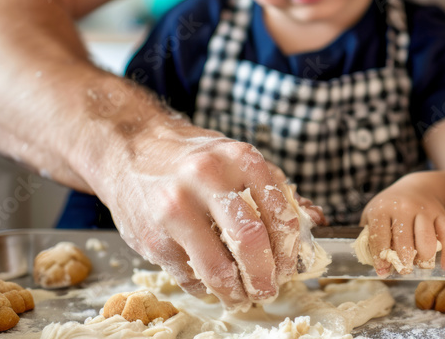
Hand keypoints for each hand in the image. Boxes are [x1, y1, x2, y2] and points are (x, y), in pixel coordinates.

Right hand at [89, 124, 321, 308]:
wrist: (129, 149)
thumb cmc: (192, 158)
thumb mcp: (236, 159)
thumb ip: (275, 189)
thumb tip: (314, 219)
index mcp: (237, 158)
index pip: (278, 210)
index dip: (289, 246)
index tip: (290, 262)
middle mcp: (205, 179)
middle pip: (249, 241)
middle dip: (266, 275)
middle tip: (270, 287)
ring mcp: (175, 209)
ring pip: (217, 269)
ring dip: (237, 292)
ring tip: (243, 296)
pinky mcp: (152, 237)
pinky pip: (189, 277)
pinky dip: (206, 287)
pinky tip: (211, 283)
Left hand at [359, 172, 444, 275]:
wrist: (416, 187)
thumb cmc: (390, 207)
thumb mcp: (373, 214)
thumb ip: (368, 237)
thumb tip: (373, 264)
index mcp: (383, 208)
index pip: (380, 238)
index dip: (380, 258)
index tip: (383, 271)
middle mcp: (404, 208)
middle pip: (405, 243)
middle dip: (404, 263)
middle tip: (403, 269)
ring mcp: (424, 210)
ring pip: (427, 241)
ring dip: (423, 259)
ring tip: (419, 264)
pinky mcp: (441, 214)